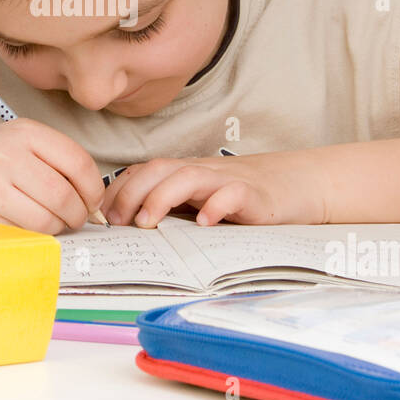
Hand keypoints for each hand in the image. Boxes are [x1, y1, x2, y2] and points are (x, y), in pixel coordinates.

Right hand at [0, 119, 104, 234]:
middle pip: (65, 195)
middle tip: (74, 220)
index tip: (93, 202)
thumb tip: (93, 198)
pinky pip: (24, 233)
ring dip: (56, 228)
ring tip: (48, 223)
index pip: (78, 162)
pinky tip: (24, 227)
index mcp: (24, 132)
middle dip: (77, 215)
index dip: (93, 189)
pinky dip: (32, 236)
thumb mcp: (13, 143)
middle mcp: (8, 154)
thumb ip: (52, 162)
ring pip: (47, 219)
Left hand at [100, 152, 327, 227]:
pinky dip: (215, 206)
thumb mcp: (201, 202)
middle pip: (159, 169)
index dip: (119, 190)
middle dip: (132, 193)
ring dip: (162, 197)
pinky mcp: (254, 195)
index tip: (103, 217)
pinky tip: (204, 224)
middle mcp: (201, 172)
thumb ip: (172, 208)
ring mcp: (227, 181)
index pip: (143, 171)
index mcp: (185, 173)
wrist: (296, 185)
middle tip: (119, 222)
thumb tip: (128, 230)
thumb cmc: (241, 198)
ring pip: (188, 176)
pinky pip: (232, 194)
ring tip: (149, 223)